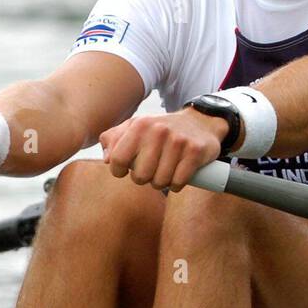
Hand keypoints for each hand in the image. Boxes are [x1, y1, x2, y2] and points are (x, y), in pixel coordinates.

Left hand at [100, 109, 226, 191]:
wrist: (201, 122)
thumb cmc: (161, 129)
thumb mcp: (136, 126)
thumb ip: (114, 138)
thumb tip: (106, 159)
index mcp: (140, 124)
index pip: (118, 159)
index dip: (119, 171)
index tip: (126, 170)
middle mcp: (159, 131)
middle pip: (140, 176)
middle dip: (143, 178)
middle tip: (150, 171)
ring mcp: (179, 141)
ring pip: (160, 182)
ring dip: (161, 183)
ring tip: (164, 172)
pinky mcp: (195, 151)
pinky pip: (178, 182)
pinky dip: (176, 185)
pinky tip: (177, 176)